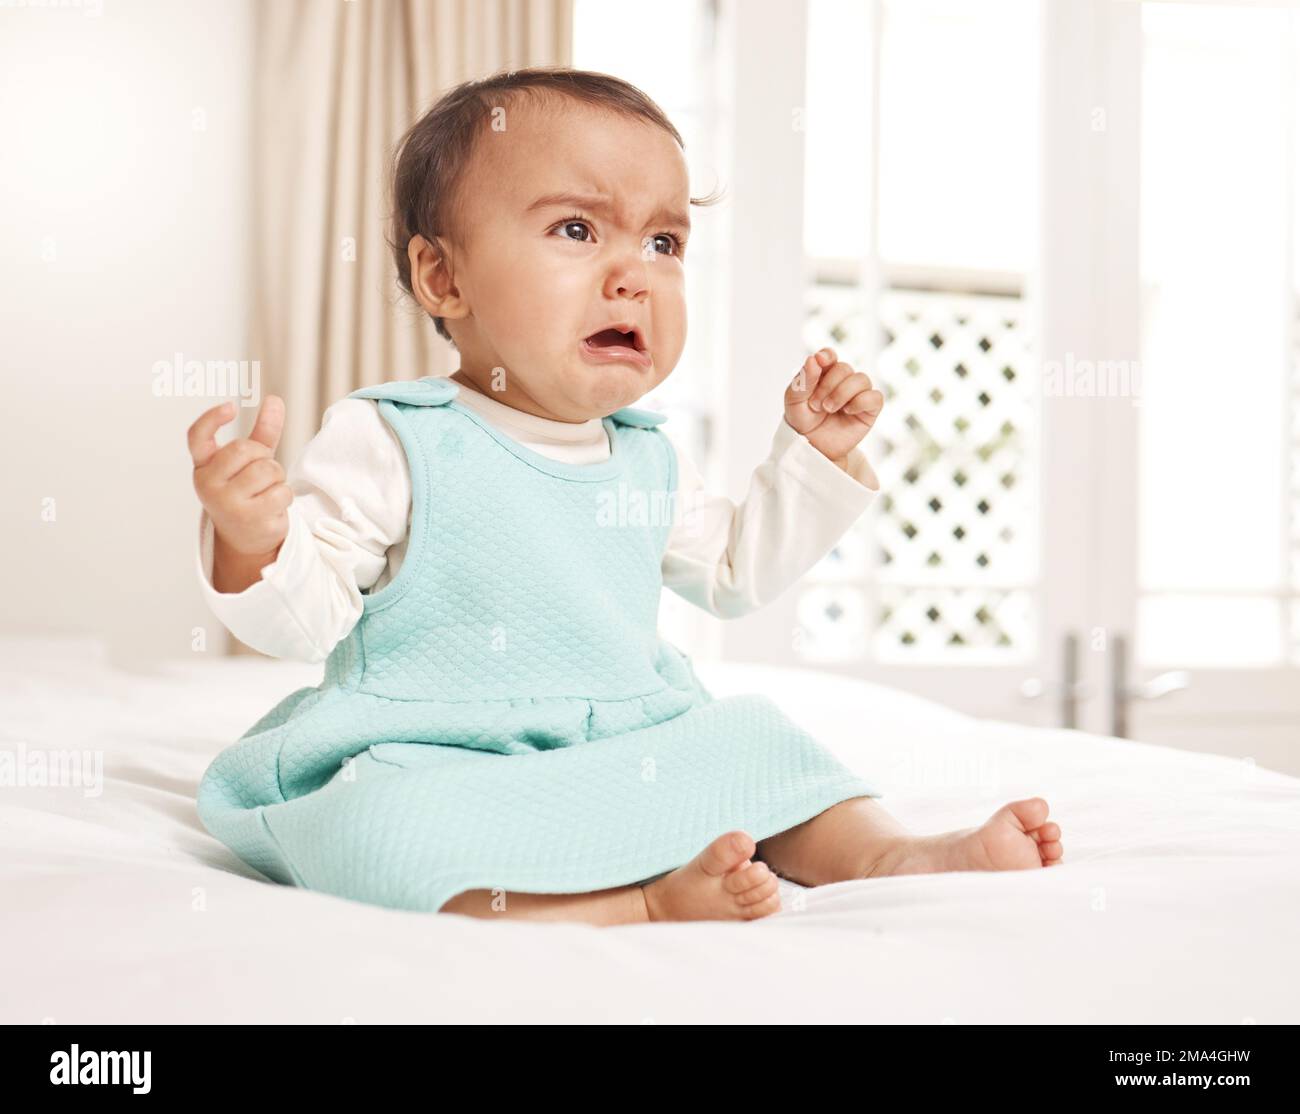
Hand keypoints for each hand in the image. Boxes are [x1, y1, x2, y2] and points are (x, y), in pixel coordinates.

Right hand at [188, 395, 292, 557]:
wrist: (245, 538)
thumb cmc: (246, 493)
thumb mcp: (250, 462)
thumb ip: (261, 433)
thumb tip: (274, 400)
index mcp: (204, 466)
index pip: (197, 437)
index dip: (211, 419)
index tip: (230, 406)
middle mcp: (208, 484)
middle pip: (246, 449)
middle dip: (264, 456)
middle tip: (261, 474)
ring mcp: (227, 503)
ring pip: (268, 469)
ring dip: (278, 477)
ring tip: (267, 490)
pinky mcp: (249, 518)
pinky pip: (281, 492)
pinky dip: (285, 496)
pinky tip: (272, 507)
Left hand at [784, 347, 884, 464]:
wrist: (812, 448)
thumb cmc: (803, 421)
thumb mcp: (794, 401)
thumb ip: (803, 380)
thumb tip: (814, 358)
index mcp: (823, 373)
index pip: (829, 355)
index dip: (827, 355)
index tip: (820, 360)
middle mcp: (842, 380)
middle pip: (844, 368)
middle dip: (828, 386)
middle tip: (815, 405)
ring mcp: (858, 394)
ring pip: (861, 379)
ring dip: (843, 393)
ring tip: (829, 409)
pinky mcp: (869, 410)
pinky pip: (875, 397)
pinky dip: (861, 401)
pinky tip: (848, 411)